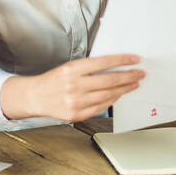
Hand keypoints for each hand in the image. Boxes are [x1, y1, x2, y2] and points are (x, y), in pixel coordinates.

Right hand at [18, 54, 144, 122]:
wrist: (35, 97)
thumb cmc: (53, 80)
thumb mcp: (68, 67)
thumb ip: (89, 68)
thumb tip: (114, 67)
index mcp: (72, 70)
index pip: (104, 62)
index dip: (122, 60)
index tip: (135, 59)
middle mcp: (74, 86)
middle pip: (110, 80)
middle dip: (129, 76)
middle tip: (140, 73)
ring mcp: (76, 102)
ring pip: (108, 95)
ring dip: (125, 89)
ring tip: (134, 84)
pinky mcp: (77, 114)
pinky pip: (101, 107)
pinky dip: (112, 100)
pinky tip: (119, 95)